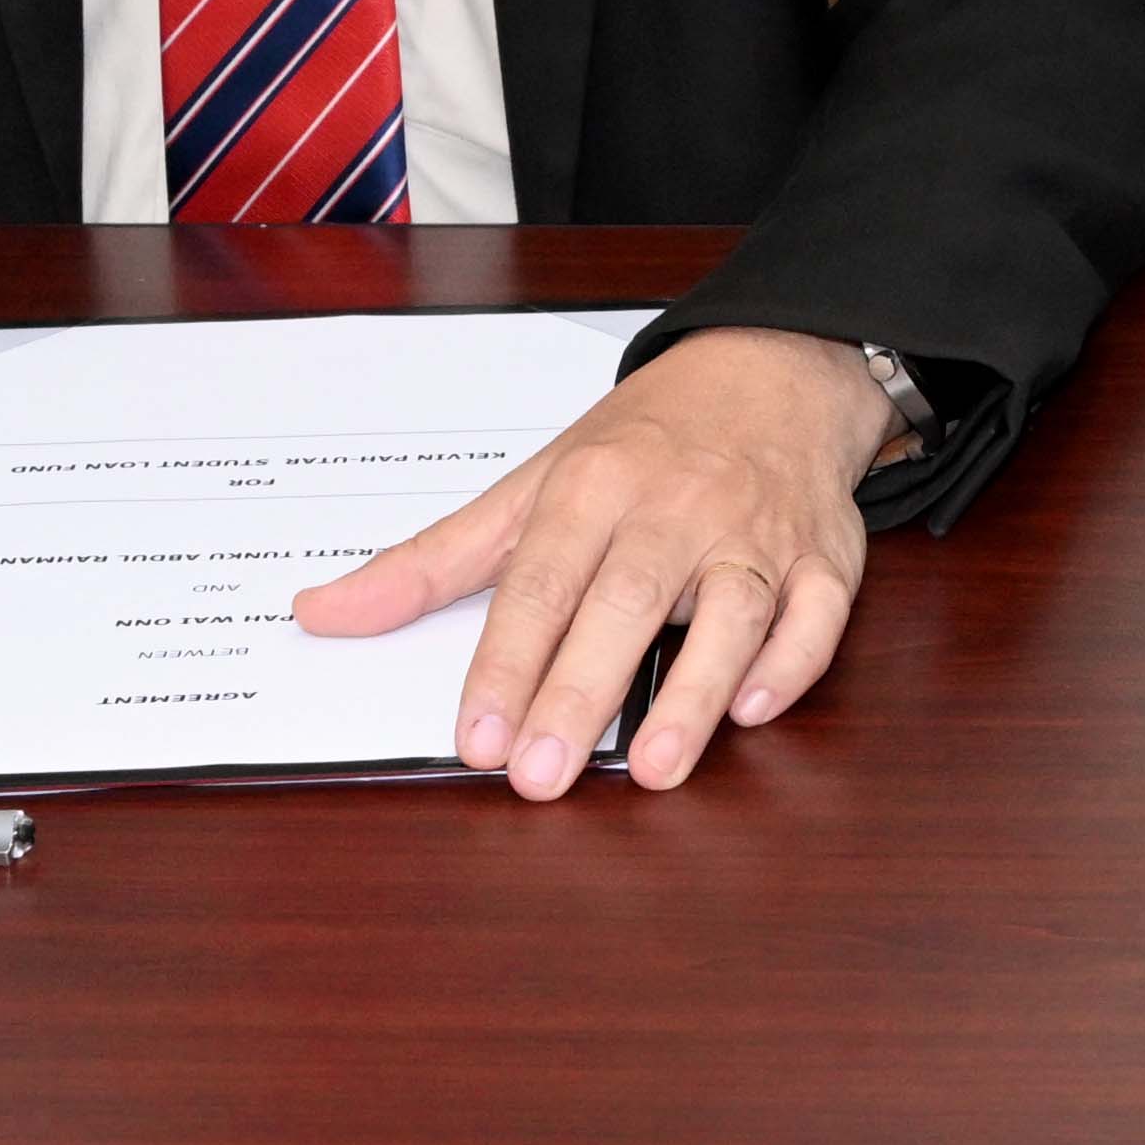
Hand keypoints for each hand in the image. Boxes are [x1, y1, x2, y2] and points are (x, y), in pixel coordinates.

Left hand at [292, 325, 889, 798]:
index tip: (476, 739)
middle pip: (625, 602)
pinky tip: (755, 708)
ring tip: (652, 767)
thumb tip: (321, 615)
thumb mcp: (531, 486)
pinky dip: (792, 660)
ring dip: (695, 690)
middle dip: (580, 690)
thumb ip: (431, 564)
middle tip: (540, 774)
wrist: (774, 370)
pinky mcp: (824, 557)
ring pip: (731, 611)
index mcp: (594, 488)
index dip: (506, 662)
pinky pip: (818, 613)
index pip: (539, 582)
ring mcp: (753, 534)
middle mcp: (674, 509)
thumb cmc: (643, 444)